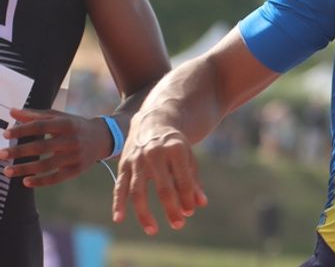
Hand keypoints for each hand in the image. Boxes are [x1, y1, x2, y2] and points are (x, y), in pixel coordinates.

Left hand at [0, 108, 111, 187]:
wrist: (102, 138)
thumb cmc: (74, 126)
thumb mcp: (59, 117)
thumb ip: (35, 116)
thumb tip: (12, 111)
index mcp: (67, 124)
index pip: (41, 126)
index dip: (23, 130)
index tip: (5, 133)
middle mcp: (72, 140)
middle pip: (42, 147)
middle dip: (19, 151)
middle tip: (1, 155)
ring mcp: (75, 156)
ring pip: (47, 165)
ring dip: (25, 168)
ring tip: (7, 170)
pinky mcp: (77, 170)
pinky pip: (56, 178)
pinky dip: (40, 181)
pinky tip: (26, 181)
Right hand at [112, 113, 206, 234]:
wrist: (152, 122)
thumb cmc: (174, 145)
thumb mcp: (188, 157)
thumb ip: (193, 180)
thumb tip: (200, 204)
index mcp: (176, 150)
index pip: (183, 180)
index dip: (186, 198)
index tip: (189, 213)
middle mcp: (155, 154)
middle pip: (163, 188)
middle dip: (171, 208)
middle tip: (178, 225)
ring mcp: (137, 159)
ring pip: (138, 191)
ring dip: (144, 213)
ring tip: (153, 230)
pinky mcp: (123, 164)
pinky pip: (119, 187)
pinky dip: (118, 203)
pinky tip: (119, 219)